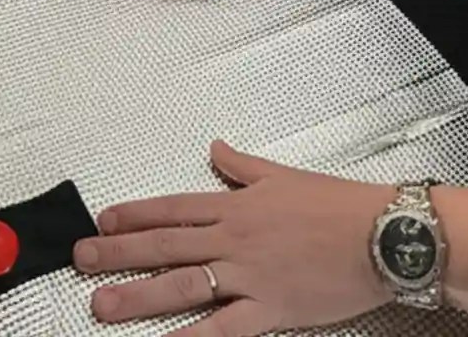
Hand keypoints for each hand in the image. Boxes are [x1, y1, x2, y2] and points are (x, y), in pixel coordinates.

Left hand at [74, 142, 394, 335]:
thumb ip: (242, 166)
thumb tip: (215, 148)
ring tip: (101, 304)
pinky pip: (223, 327)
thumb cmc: (339, 204)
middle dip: (117, 252)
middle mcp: (234, 238)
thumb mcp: (283, 175)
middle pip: (165, 245)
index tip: (102, 221)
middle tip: (80, 260)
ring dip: (138, 294)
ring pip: (182, 284)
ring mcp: (249, 274)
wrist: (386, 234)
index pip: (172, 209)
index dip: (133, 215)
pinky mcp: (270, 308)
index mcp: (236, 205)